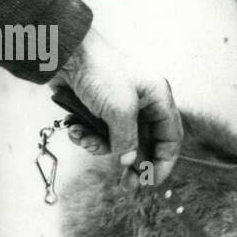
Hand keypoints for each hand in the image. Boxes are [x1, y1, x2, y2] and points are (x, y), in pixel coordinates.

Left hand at [54, 27, 182, 189]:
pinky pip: (98, 133)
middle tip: (126, 185)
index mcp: (158, 98)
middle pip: (144, 144)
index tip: (152, 181)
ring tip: (82, 139)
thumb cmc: (100, 70)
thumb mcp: (120, 109)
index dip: (163, 162)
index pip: (170, 137)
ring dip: (99, 145)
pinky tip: (73, 128)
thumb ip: (127, 139)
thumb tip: (129, 163)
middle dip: (131, 163)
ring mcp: (119, 107)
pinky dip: (85, 134)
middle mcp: (142, 104)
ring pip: (118, 142)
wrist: (65, 51)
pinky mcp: (98, 110)